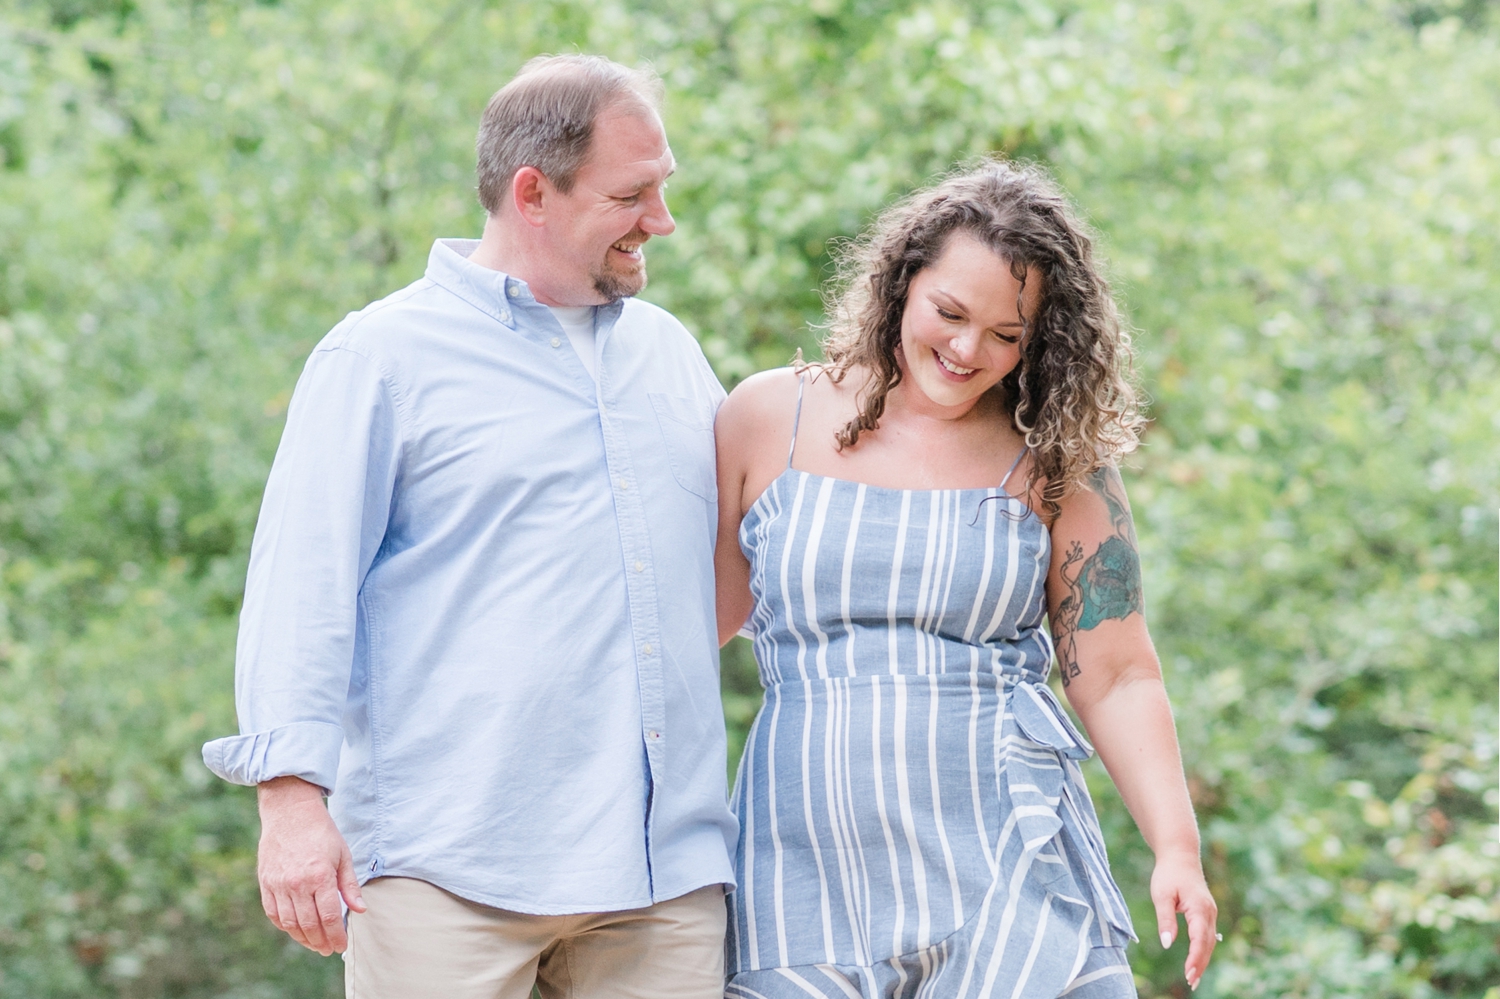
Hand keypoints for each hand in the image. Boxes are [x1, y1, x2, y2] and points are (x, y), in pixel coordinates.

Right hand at [256, 776, 366, 954]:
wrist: (290, 813)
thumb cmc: (321, 832)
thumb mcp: (343, 855)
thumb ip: (349, 885)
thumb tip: (360, 910)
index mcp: (320, 876)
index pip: (329, 916)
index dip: (336, 935)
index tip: (341, 945)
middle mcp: (297, 884)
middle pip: (309, 924)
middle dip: (320, 942)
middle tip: (328, 950)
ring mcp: (278, 884)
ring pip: (290, 923)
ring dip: (303, 939)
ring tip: (314, 944)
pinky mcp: (266, 883)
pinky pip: (273, 913)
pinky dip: (285, 926)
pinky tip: (295, 930)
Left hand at [1150, 849, 1217, 990]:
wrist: (1180, 855)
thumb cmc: (1169, 874)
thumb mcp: (1161, 895)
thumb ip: (1165, 919)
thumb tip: (1168, 944)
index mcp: (1199, 908)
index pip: (1199, 938)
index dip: (1195, 957)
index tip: (1189, 973)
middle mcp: (1209, 912)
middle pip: (1207, 944)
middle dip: (1200, 964)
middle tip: (1191, 983)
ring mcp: (1210, 913)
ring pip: (1209, 941)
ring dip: (1202, 959)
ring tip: (1193, 978)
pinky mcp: (1206, 913)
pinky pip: (1208, 936)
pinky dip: (1203, 950)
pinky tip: (1197, 961)